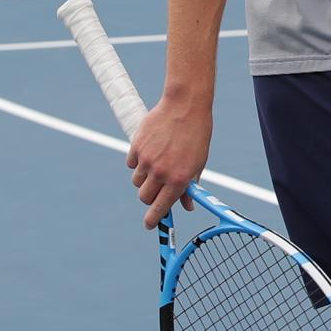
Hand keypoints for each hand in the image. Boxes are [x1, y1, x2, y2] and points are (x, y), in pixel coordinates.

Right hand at [126, 95, 211, 228]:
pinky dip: (138, 161)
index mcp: (178, 179)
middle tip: (156, 188)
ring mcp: (147, 160)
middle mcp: (161, 172)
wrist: (185, 106)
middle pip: (144, 197)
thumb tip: (187, 207)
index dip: (153, 220)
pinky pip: (131, 163)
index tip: (150, 225)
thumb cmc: (196, 135)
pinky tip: (151, 149)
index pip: (161, 208)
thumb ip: (190, 186)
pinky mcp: (136, 147)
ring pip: (137, 181)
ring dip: (144, 178)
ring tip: (157, 162)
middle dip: (149, 197)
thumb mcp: (198, 163)